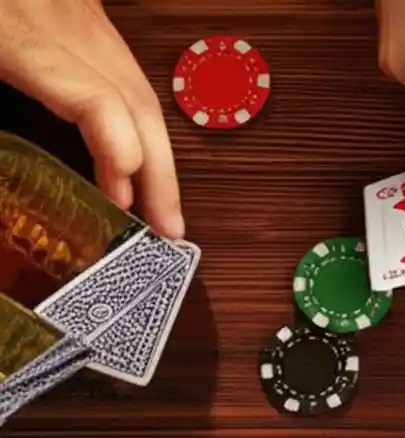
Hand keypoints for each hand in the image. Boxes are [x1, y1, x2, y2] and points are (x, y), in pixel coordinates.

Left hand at [0, 0, 183, 237]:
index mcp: (16, 31)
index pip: (95, 97)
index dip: (117, 153)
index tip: (120, 203)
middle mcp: (62, 20)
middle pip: (134, 100)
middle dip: (158, 172)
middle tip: (169, 230)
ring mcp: (79, 12)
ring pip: (140, 88)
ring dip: (157, 153)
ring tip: (162, 207)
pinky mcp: (81, 11)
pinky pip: (125, 73)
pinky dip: (138, 123)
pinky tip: (136, 156)